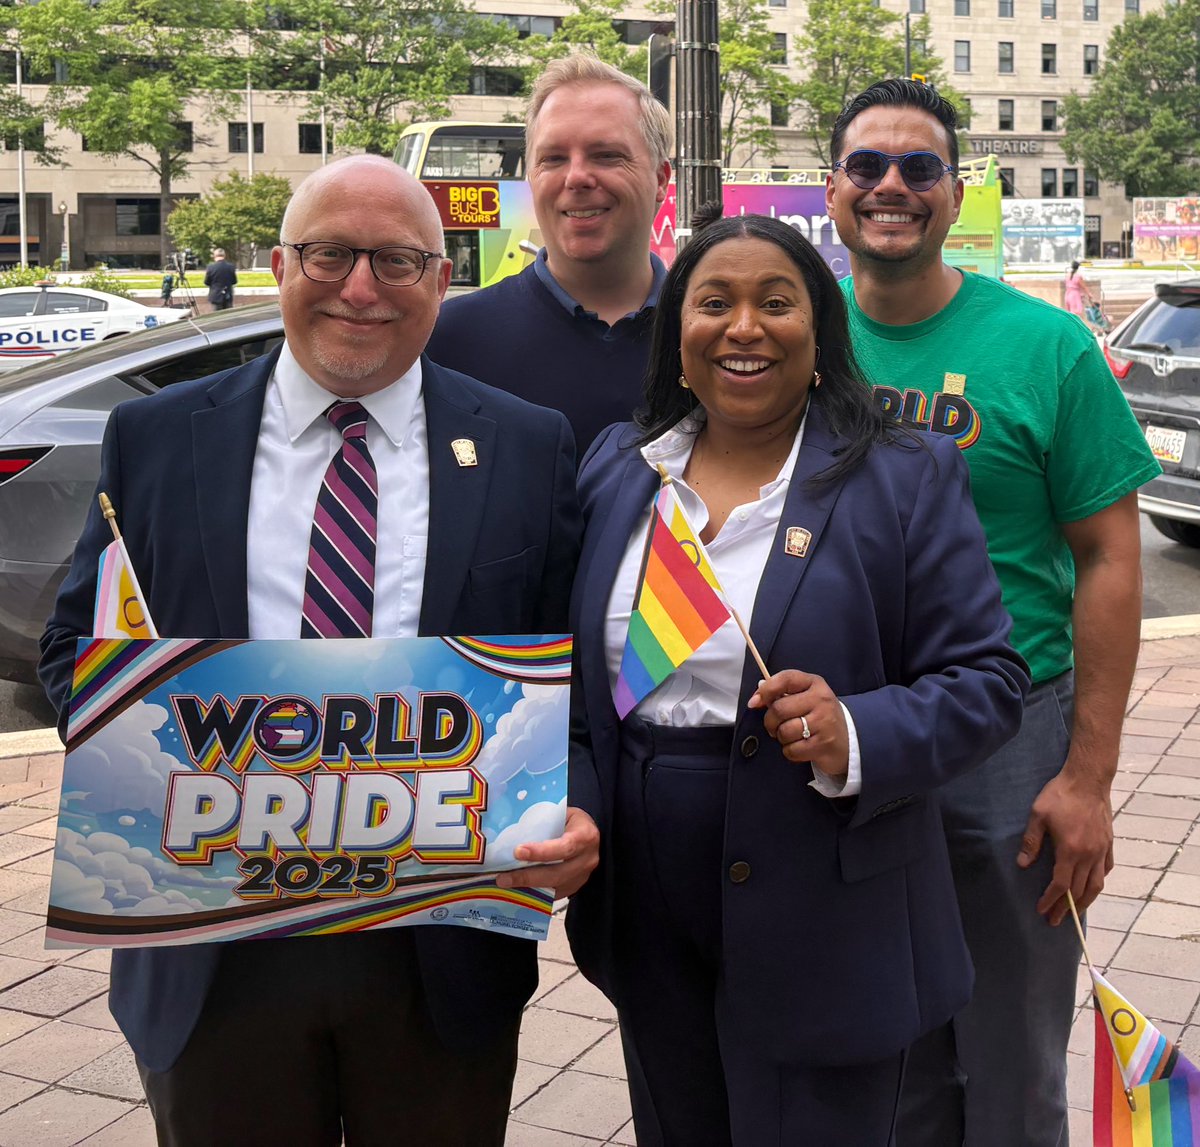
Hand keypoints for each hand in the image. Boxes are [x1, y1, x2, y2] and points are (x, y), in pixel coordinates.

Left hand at [495, 806, 599, 898]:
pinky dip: (533, 892)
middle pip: (557, 873)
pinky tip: (516, 888)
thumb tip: (512, 827)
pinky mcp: (574, 887)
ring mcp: (582, 876)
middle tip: (503, 877)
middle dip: (528, 876)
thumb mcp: (562, 813)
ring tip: (505, 883)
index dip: (542, 852)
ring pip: (553, 886)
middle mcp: (587, 859)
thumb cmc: (571, 820)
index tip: (518, 852)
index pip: (565, 846)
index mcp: (586, 835)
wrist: (588, 834)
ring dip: (527, 886)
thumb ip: (544, 821)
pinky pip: (552, 893)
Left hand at [748, 670, 849, 780]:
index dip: (766, 690)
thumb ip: (783, 693)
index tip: (755, 702)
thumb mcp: (806, 697)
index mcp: (815, 684)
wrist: (849, 739)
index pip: (786, 679)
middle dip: (770, 721)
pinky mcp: (824, 744)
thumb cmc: (819, 716)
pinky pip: (792, 750)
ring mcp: (824, 723)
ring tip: (791, 736)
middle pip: (779, 709)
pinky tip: (799, 747)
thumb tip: (757, 697)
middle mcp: (821, 700)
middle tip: (774, 726)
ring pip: (784, 731)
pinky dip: (790, 751)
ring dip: (781, 738)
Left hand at [1017, 762, 1113, 925]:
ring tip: (1075, 912)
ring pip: (1097, 884)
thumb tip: (1023, 864)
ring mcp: (1102, 850)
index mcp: (1070, 850)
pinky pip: (1107, 870)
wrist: (1088, 779)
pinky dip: (1099, 882)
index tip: (1041, 910)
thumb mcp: (1037, 815)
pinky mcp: (1109, 843)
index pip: (1061, 885)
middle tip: (1055, 921)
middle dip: (1066, 908)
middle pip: (1079, 890)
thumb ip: (1031, 841)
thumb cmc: (1059, 795)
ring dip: (1085, 901)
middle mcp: (1089, 855)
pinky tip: (1092, 886)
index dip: (1050, 900)